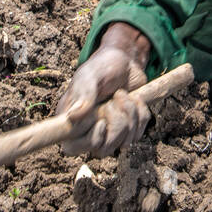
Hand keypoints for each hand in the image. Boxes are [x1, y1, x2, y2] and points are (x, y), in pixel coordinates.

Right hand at [56, 31, 148, 158]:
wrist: (125, 60)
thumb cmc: (102, 66)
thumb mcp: (91, 75)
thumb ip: (83, 95)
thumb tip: (73, 118)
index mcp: (71, 118)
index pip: (71, 147)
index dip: (88, 142)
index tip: (101, 122)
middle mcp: (88, 129)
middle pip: (101, 150)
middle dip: (116, 125)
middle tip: (116, 99)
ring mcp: (108, 131)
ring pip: (122, 144)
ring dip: (130, 116)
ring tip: (124, 95)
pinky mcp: (126, 129)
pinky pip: (137, 135)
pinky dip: (141, 115)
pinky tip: (135, 99)